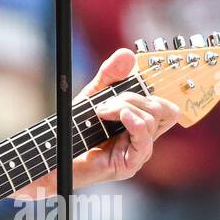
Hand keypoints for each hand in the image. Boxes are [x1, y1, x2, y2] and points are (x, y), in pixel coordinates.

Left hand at [14, 48, 179, 197]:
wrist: (54, 153)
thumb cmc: (74, 128)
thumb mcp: (93, 95)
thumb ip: (110, 76)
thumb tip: (128, 54)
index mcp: (140, 123)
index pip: (165, 106)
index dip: (158, 90)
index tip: (140, 76)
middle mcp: (143, 139)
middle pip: (163, 111)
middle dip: (135, 97)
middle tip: (107, 101)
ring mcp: (138, 153)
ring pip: (151, 122)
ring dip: (125, 108)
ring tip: (101, 111)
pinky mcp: (129, 165)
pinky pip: (143, 141)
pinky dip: (134, 123)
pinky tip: (122, 115)